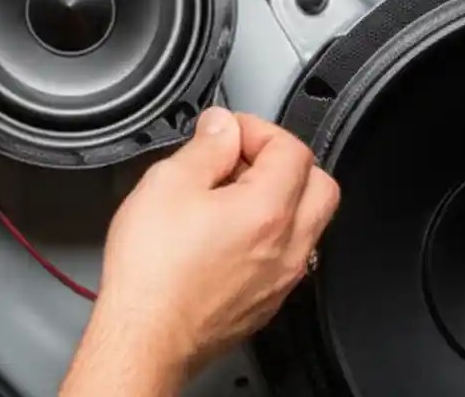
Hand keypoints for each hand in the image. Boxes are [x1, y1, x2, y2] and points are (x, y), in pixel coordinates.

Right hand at [76, 107, 339, 383]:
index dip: (257, 129)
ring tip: (231, 195)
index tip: (227, 132)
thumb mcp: (167, 184)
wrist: (146, 336)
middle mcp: (288, 246)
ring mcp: (282, 278)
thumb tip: (221, 128)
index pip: (292, 148)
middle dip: (284, 162)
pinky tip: (228, 233)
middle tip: (242, 158)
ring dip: (281, 198)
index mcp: (268, 210)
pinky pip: (289, 255)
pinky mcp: (268, 301)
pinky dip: (270, 234)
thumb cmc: (152, 273)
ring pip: (308, 222)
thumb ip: (205, 148)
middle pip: (318, 184)